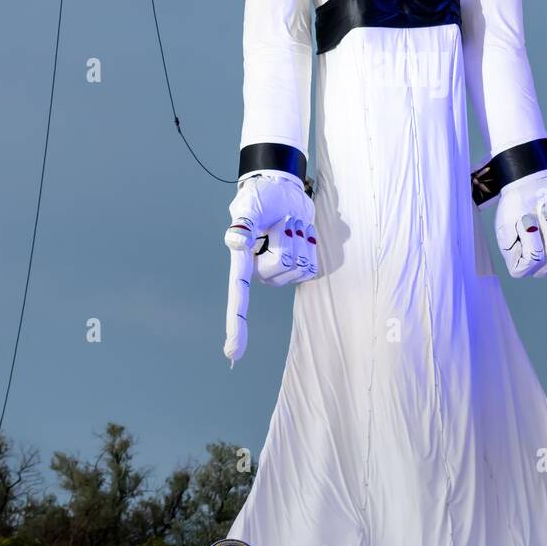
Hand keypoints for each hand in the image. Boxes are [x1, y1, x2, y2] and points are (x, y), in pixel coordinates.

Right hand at [223, 172, 316, 365]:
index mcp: (243, 261)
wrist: (283, 191)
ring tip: (289, 223)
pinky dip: (311, 243)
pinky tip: (301, 232)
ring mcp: (282, 273)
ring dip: (300, 238)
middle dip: (287, 237)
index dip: (236, 325)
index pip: (238, 296)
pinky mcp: (301, 266)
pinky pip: (313, 263)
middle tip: (280, 220)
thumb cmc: (261, 196)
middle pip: (284, 266)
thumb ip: (243, 222)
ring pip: (301, 265)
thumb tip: (235, 242)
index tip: (232, 354)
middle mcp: (261, 272)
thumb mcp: (249, 204)